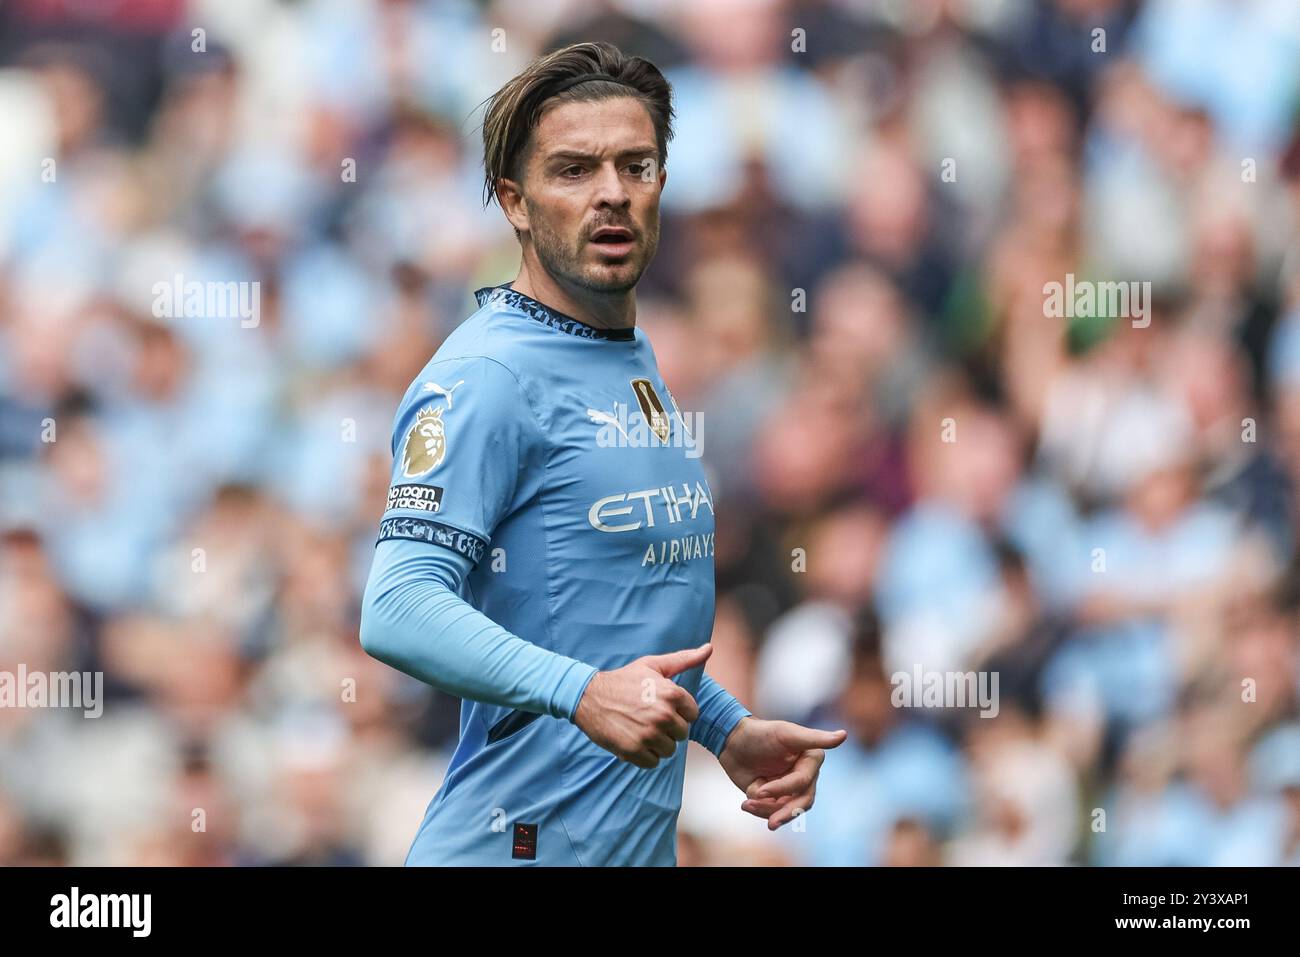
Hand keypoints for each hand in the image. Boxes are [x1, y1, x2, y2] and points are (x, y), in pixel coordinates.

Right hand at [573, 643, 710, 768]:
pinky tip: (632, 739)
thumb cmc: (623, 680)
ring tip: (640, 728)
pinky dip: (644, 755)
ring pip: (669, 750)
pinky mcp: (634, 751)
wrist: (589, 696)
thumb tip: (709, 648)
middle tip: (647, 717)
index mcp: (672, 694)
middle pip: (681, 734)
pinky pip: (653, 762)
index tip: (660, 706)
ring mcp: (649, 734)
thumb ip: (684, 659)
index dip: (677, 712)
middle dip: (668, 728)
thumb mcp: (653, 665)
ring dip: (656, 743)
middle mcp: (663, 715)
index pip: (692, 714)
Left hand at [718, 717, 846, 829]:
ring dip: (767, 811)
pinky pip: (772, 812)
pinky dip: (759, 811)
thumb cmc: (760, 733)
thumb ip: (814, 738)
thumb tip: (844, 735)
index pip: (802, 782)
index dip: (782, 788)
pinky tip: (746, 804)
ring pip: (787, 810)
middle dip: (785, 813)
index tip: (760, 791)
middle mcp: (804, 776)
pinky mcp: (774, 797)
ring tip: (747, 804)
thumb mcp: (786, 734)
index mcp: (811, 760)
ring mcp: (789, 788)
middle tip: (771, 824)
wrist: (732, 741)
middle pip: (802, 802)